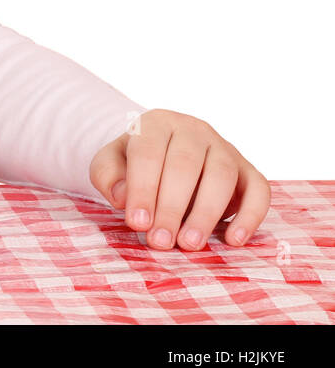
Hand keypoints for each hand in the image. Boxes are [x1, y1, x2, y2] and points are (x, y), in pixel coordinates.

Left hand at [88, 108, 269, 250]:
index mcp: (155, 123)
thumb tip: (123, 197)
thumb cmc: (134, 164)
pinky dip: (250, 215)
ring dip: (206, 213)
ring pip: (222, 175)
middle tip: (161, 241)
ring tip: (190, 244)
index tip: (137, 223)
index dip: (142, 189)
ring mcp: (224, 147)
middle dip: (171, 207)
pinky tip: (234, 240)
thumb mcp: (111, 163)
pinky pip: (259, 189)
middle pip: (185, 165)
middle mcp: (192, 129)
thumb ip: (108, 175)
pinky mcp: (248, 169)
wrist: (164, 155)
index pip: (148, 152)